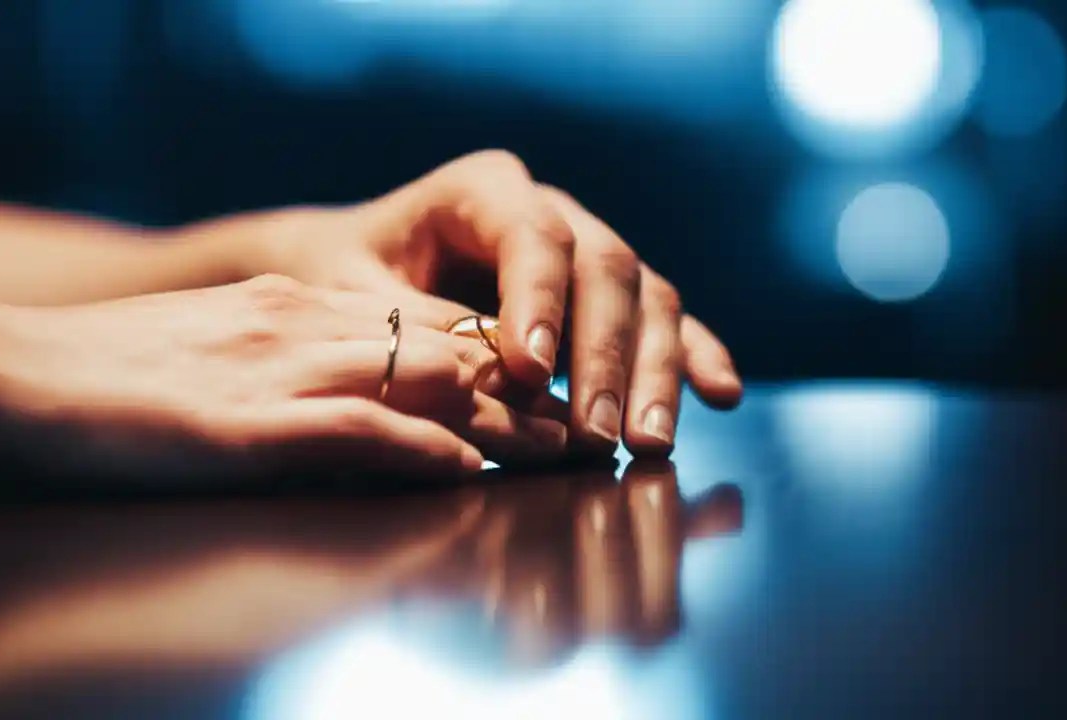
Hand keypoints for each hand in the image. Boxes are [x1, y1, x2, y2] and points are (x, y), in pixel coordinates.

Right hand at [0, 274, 566, 490]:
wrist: (0, 373)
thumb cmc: (97, 378)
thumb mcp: (207, 354)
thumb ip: (278, 366)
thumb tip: (347, 402)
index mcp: (290, 306)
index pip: (418, 322)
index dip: (493, 359)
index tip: (545, 393)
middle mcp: (298, 325)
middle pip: (442, 347)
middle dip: (521, 392)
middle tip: (583, 432)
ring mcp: (274, 372)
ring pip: (421, 380)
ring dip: (500, 421)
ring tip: (563, 454)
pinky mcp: (241, 427)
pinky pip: (354, 428)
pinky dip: (418, 446)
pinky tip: (463, 467)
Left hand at [206, 151, 742, 454]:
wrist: (357, 271)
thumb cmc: (345, 280)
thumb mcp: (354, 300)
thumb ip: (421, 332)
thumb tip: (500, 389)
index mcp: (481, 189)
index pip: (529, 235)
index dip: (538, 299)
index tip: (528, 368)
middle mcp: (548, 209)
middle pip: (604, 268)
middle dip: (605, 356)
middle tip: (597, 434)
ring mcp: (587, 249)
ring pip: (645, 295)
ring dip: (655, 371)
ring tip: (650, 443)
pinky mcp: (608, 296)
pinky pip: (664, 319)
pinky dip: (693, 355)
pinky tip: (721, 393)